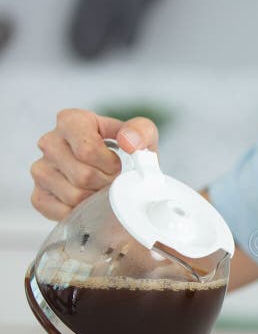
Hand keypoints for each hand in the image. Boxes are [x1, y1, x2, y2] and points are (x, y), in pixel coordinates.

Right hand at [31, 109, 158, 220]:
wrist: (120, 175)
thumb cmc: (127, 153)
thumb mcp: (142, 136)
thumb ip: (140, 131)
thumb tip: (128, 142)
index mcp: (71, 121)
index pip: (86, 150)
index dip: (108, 164)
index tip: (118, 165)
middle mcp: (50, 142)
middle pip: (82, 175)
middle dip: (106, 182)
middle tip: (113, 179)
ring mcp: (41, 170)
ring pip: (74, 195)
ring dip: (97, 198)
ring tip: (103, 188)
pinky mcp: (39, 196)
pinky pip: (63, 212)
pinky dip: (83, 212)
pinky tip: (90, 201)